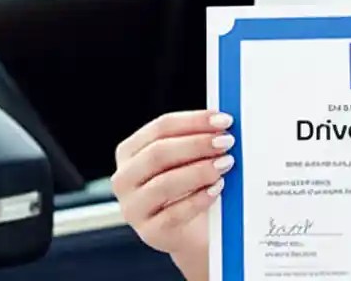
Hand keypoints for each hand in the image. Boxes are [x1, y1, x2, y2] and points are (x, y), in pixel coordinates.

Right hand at [111, 110, 235, 260]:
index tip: (223, 120)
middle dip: (197, 144)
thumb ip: (197, 139)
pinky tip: (217, 189)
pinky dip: (199, 199)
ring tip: (225, 164)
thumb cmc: (188, 187)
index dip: (194, 121)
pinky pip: (175, 213)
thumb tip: (222, 123)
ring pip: (164, 184)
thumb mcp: (187, 159)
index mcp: (130, 151)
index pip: (160, 128)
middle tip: (226, 141)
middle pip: (158, 153)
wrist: (190, 231)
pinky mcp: (149, 232)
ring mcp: (133, 207)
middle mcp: (124, 179)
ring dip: (199, 171)